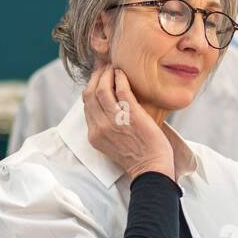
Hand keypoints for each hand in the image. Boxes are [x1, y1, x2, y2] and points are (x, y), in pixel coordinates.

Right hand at [82, 63, 174, 179]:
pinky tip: (123, 74)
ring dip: (107, 74)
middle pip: (90, 93)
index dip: (91, 87)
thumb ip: (106, 128)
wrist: (151, 169)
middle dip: (96, 77)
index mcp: (94, 135)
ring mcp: (114, 121)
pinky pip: (121, 90)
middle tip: (104, 67)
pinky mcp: (131, 115)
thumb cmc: (137, 158)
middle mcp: (100, 126)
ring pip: (102, 89)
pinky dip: (120, 78)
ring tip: (114, 68)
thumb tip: (108, 108)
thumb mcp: (112, 144)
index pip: (86, 104)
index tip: (97, 78)